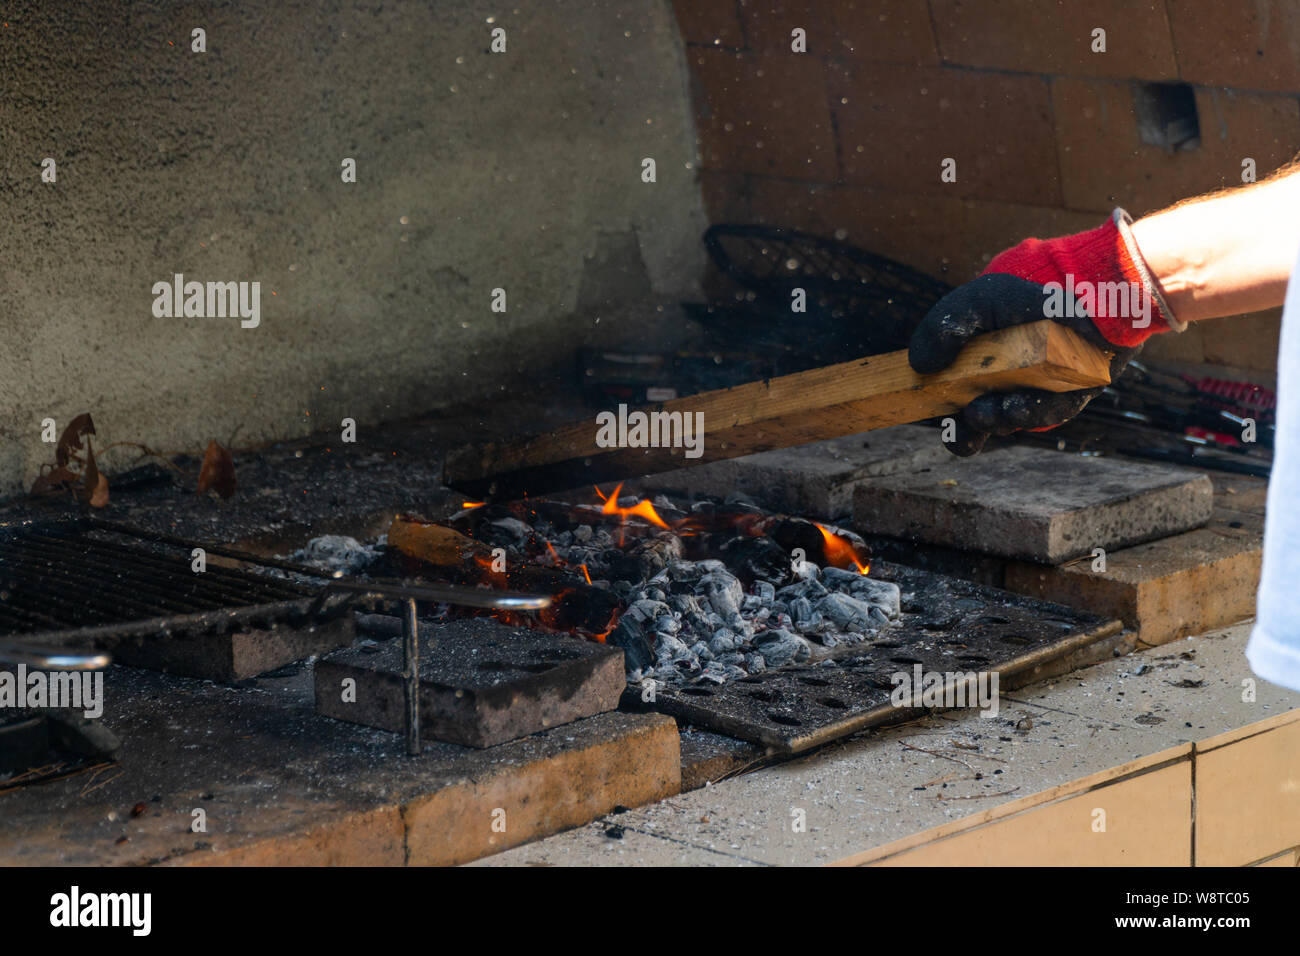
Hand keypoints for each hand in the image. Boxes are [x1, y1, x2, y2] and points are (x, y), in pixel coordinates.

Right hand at [908, 210, 1182, 455]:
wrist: (1090, 285)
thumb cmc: (1028, 294)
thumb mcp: (975, 302)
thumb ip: (942, 327)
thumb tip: (919, 365)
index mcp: (976, 370)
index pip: (951, 404)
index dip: (943, 417)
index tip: (939, 417)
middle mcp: (1004, 386)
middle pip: (977, 424)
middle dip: (967, 431)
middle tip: (963, 424)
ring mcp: (1036, 393)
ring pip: (1010, 422)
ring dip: (995, 420)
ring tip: (987, 412)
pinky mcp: (1070, 396)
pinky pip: (1048, 414)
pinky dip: (1030, 412)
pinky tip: (1017, 406)